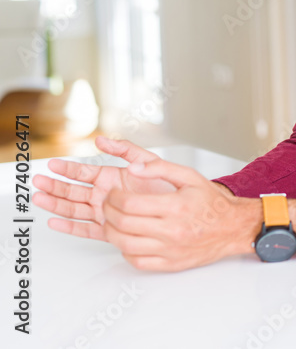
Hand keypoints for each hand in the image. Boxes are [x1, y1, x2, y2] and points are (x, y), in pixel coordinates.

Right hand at [32, 136, 176, 240]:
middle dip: (55, 186)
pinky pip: (87, 229)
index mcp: (112, 177)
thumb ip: (127, 150)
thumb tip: (102, 139)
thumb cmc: (168, 184)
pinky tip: (55, 222)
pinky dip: (71, 226)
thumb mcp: (149, 161)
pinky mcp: (110, 228)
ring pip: (76, 208)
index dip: (68, 169)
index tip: (52, 165)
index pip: (84, 172)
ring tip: (39, 199)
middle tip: (37, 181)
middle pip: (74, 190)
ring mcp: (106, 211)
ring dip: (57, 204)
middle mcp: (105, 194)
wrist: (185, 208)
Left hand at [100, 158, 263, 270]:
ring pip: (125, 245)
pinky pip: (137, 261)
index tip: (113, 193)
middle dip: (108, 212)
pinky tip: (128, 239)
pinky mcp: (170, 264)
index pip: (129, 204)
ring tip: (113, 222)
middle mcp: (172, 230)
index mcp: (175, 206)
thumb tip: (133, 167)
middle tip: (107, 205)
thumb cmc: (212, 203)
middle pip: (123, 224)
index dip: (114, 197)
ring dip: (111, 232)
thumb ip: (160, 168)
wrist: (234, 228)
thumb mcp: (190, 176)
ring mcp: (170, 250)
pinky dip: (125, 251)